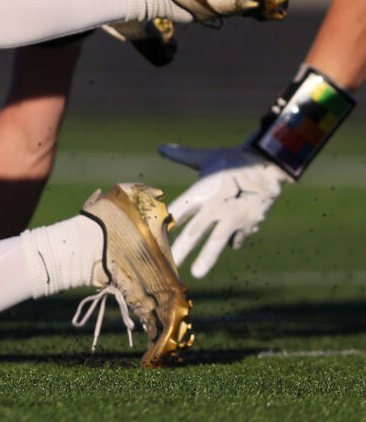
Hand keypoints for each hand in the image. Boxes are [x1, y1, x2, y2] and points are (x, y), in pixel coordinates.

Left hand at [160, 142, 290, 276]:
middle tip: (168, 264)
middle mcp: (216, 207)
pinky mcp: (250, 223)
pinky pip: (237, 237)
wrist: (268, 165)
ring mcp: (234, 218)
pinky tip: (229, 244)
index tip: (154, 235)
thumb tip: (161, 147)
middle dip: (181, 249)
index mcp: (202, 192)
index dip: (167, 223)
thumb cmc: (232, 160)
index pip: (180, 211)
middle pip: (195, 232)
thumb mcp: (206, 158)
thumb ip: (182, 156)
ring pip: (217, 242)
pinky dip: (232, 240)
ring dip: (206, 258)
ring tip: (197, 274)